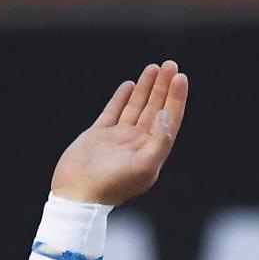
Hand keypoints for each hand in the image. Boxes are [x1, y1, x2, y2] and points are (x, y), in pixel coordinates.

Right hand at [49, 61, 188, 206]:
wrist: (78, 194)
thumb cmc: (112, 184)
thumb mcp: (143, 166)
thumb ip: (159, 141)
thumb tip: (165, 114)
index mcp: (151, 152)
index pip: (168, 120)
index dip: (176, 99)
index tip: (180, 78)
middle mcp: (137, 144)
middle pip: (155, 109)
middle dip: (163, 87)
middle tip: (170, 65)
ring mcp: (117, 139)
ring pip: (136, 107)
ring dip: (145, 88)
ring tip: (153, 67)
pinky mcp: (98, 135)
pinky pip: (113, 111)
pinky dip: (121, 98)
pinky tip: (129, 85)